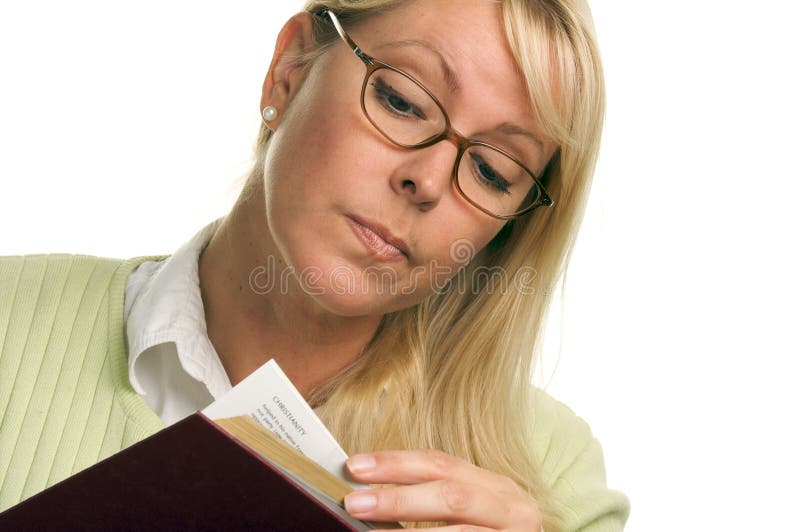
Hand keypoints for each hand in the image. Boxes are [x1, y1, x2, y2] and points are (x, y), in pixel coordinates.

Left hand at [343, 449, 542, 530]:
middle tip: (354, 503)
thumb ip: (433, 498)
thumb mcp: (474, 513)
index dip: (396, 462)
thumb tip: (370, 496)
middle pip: (451, 495)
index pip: (441, 464)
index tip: (354, 466)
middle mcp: (513, 509)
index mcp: (497, 487)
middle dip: (398, 499)